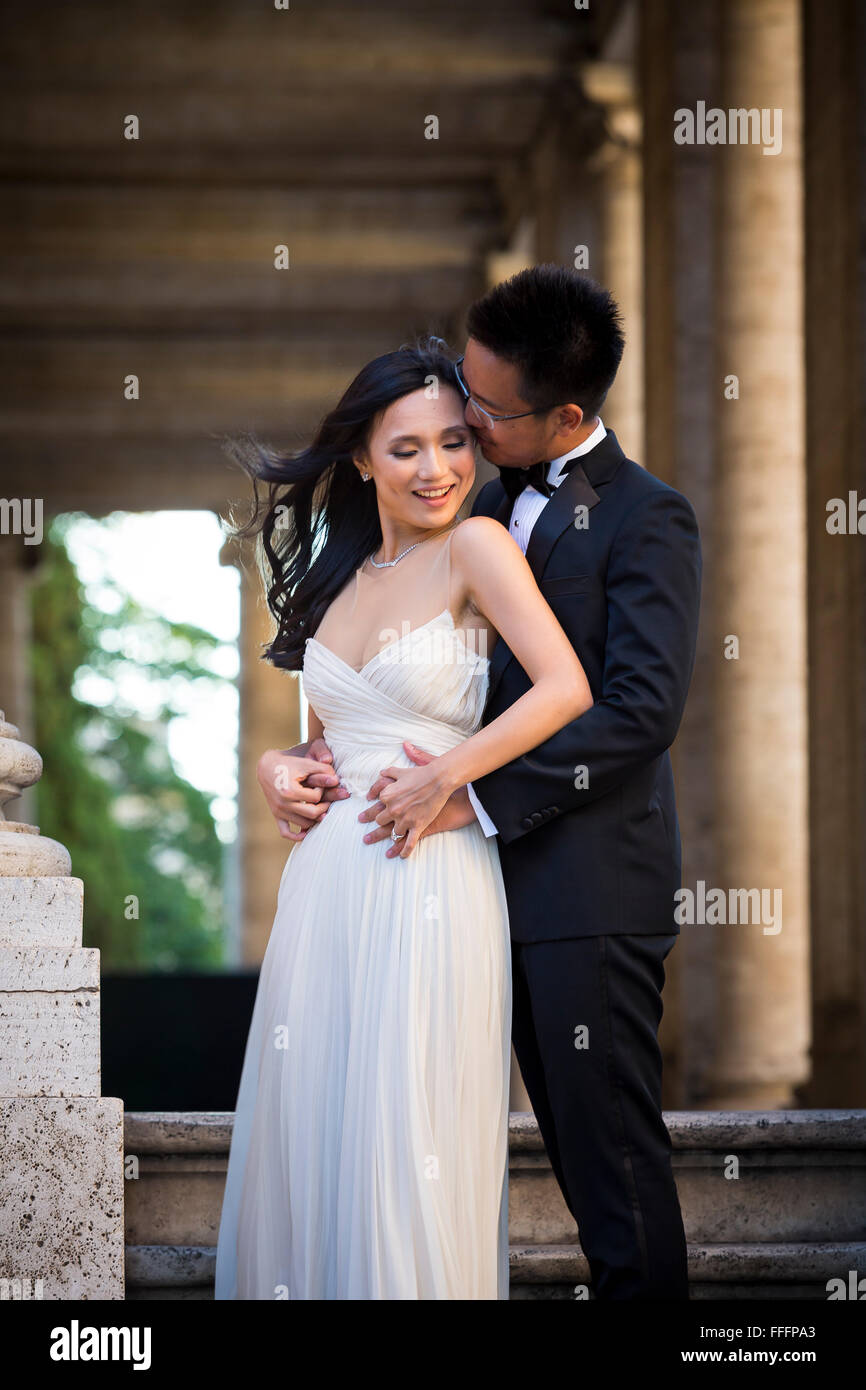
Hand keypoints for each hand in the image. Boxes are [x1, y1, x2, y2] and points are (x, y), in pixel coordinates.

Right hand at [257, 737, 348, 840]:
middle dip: (323, 806)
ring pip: (303, 824)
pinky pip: (285, 832)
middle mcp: (282, 803)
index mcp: (289, 791)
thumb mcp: (306, 762)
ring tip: (319, 807)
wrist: (267, 766)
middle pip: (312, 813)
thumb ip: (323, 770)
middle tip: (327, 799)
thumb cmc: (290, 762)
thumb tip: (336, 781)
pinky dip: (296, 835)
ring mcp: (278, 811)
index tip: (320, 783)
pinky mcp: (276, 814)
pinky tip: (306, 832)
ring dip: (314, 818)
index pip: (315, 797)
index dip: (322, 789)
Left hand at [358, 741, 476, 856]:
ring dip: (389, 837)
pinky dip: (404, 851)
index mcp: (387, 795)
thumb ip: (389, 773)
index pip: (375, 805)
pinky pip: (408, 843)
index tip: (364, 816)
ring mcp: (405, 819)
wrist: (439, 780)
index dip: (371, 809)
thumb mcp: (401, 771)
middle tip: (368, 835)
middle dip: (378, 825)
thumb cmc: (421, 774)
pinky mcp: (418, 826)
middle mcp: (393, 809)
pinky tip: (401, 856)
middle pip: (379, 821)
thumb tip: (381, 773)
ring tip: (386, 843)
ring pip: (392, 833)